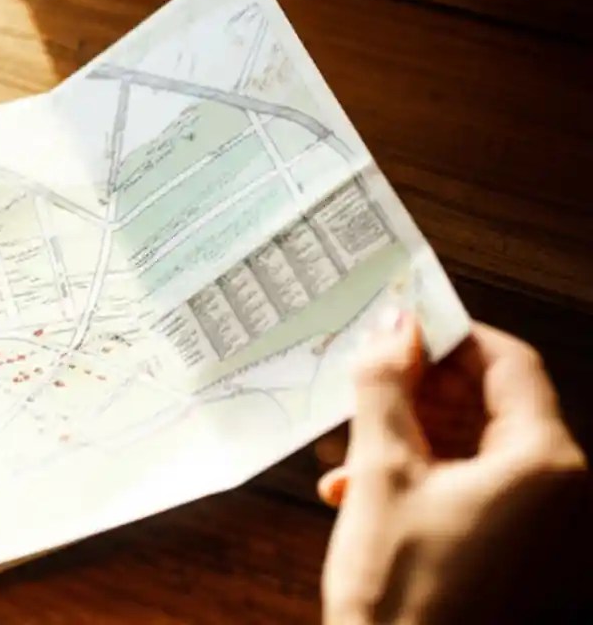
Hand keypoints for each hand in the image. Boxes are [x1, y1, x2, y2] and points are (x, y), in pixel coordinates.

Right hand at [320, 311, 588, 623]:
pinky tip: (369, 494)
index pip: (508, 363)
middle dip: (421, 395)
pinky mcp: (530, 560)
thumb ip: (386, 388)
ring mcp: (552, 533)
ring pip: (481, 453)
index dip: (449, 338)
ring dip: (414, 441)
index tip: (399, 330)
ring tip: (351, 454)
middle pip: (494, 408)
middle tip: (367, 387)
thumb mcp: (381, 472)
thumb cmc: (401, 591)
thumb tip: (393, 327)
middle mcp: (567, 495)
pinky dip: (431, 483)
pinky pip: (485, 495)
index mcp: (547, 464)